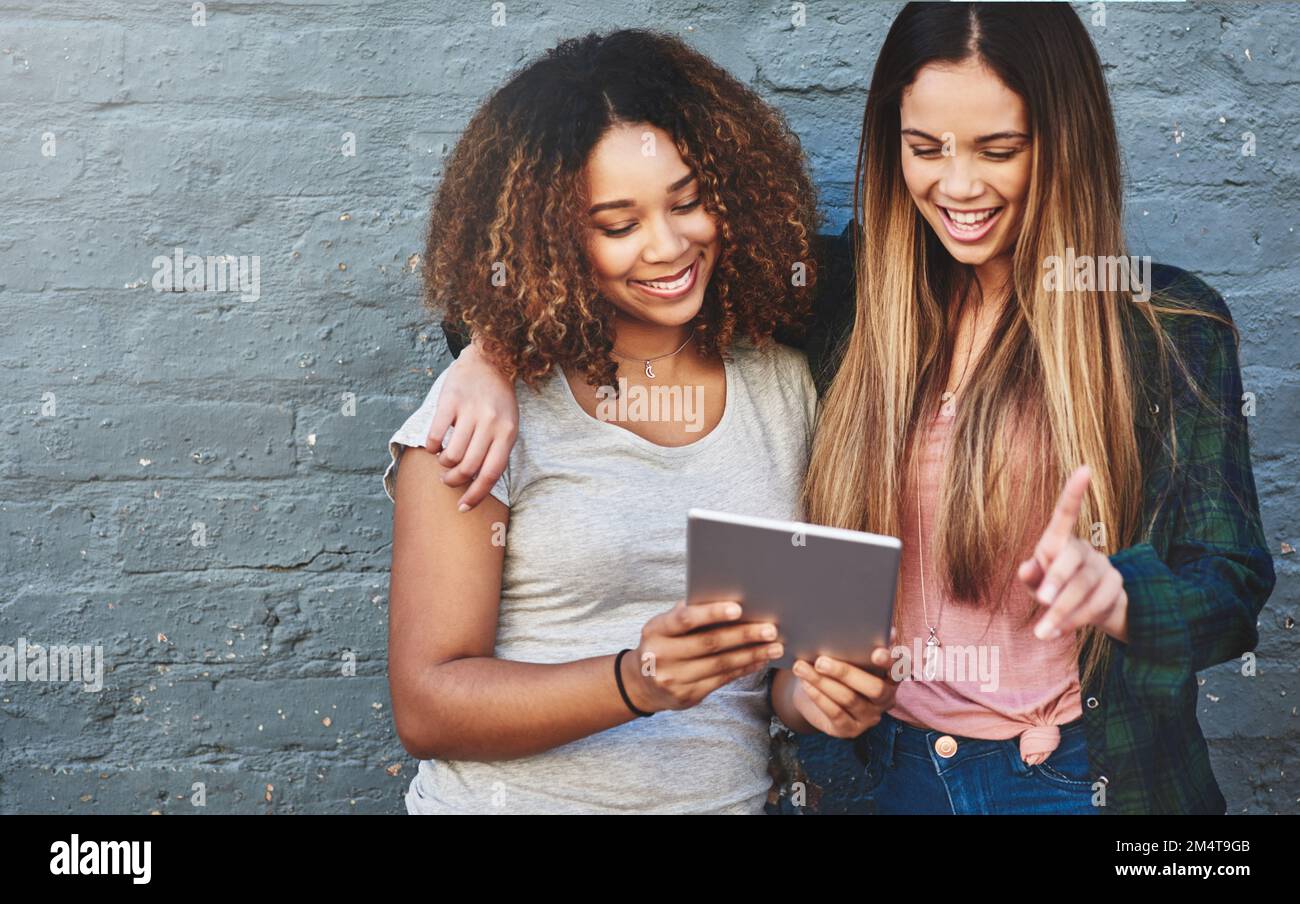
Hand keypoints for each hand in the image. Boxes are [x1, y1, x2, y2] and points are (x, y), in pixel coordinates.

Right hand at [427, 338, 519, 510]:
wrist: (490, 359)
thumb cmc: (499, 400)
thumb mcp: (508, 425)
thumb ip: (497, 450)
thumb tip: (477, 483)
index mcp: (508, 433)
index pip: (491, 474)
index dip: (476, 495)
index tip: (463, 507)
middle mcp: (491, 423)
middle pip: (468, 467)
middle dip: (454, 481)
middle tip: (448, 481)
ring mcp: (470, 411)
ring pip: (451, 455)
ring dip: (444, 466)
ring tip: (444, 462)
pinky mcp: (450, 401)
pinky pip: (436, 435)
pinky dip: (433, 447)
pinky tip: (435, 446)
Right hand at [621, 601, 782, 713]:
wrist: (641, 684)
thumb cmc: (663, 643)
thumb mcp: (665, 625)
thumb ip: (688, 612)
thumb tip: (727, 596)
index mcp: (656, 630)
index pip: (685, 619)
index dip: (712, 613)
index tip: (739, 609)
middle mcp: (661, 656)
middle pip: (709, 643)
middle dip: (743, 635)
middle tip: (770, 629)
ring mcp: (673, 679)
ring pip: (720, 664)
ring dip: (752, 654)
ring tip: (775, 646)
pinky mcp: (687, 696)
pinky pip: (722, 680)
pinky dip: (744, 669)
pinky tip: (760, 660)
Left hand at [789, 647, 897, 737]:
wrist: (816, 693)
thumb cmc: (837, 666)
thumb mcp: (848, 654)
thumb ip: (861, 642)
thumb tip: (881, 628)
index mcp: (891, 676)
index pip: (900, 669)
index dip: (892, 661)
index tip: (876, 652)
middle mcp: (885, 699)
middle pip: (874, 688)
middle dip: (845, 673)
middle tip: (820, 660)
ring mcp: (869, 717)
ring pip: (849, 699)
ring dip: (823, 682)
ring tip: (802, 667)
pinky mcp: (850, 730)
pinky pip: (836, 713)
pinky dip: (819, 696)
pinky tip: (806, 684)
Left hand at [1018, 465, 1128, 642]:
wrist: (1087, 606)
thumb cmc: (1050, 585)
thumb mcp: (1035, 581)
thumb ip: (1030, 575)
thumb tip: (1026, 569)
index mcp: (1059, 540)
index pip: (1066, 513)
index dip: (1074, 492)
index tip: (1084, 468)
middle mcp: (1083, 549)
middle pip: (1073, 558)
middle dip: (1057, 579)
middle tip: (1041, 600)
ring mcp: (1103, 567)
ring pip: (1085, 588)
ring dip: (1062, 612)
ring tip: (1041, 632)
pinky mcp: (1115, 588)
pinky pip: (1095, 606)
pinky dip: (1074, 621)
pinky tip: (1056, 632)